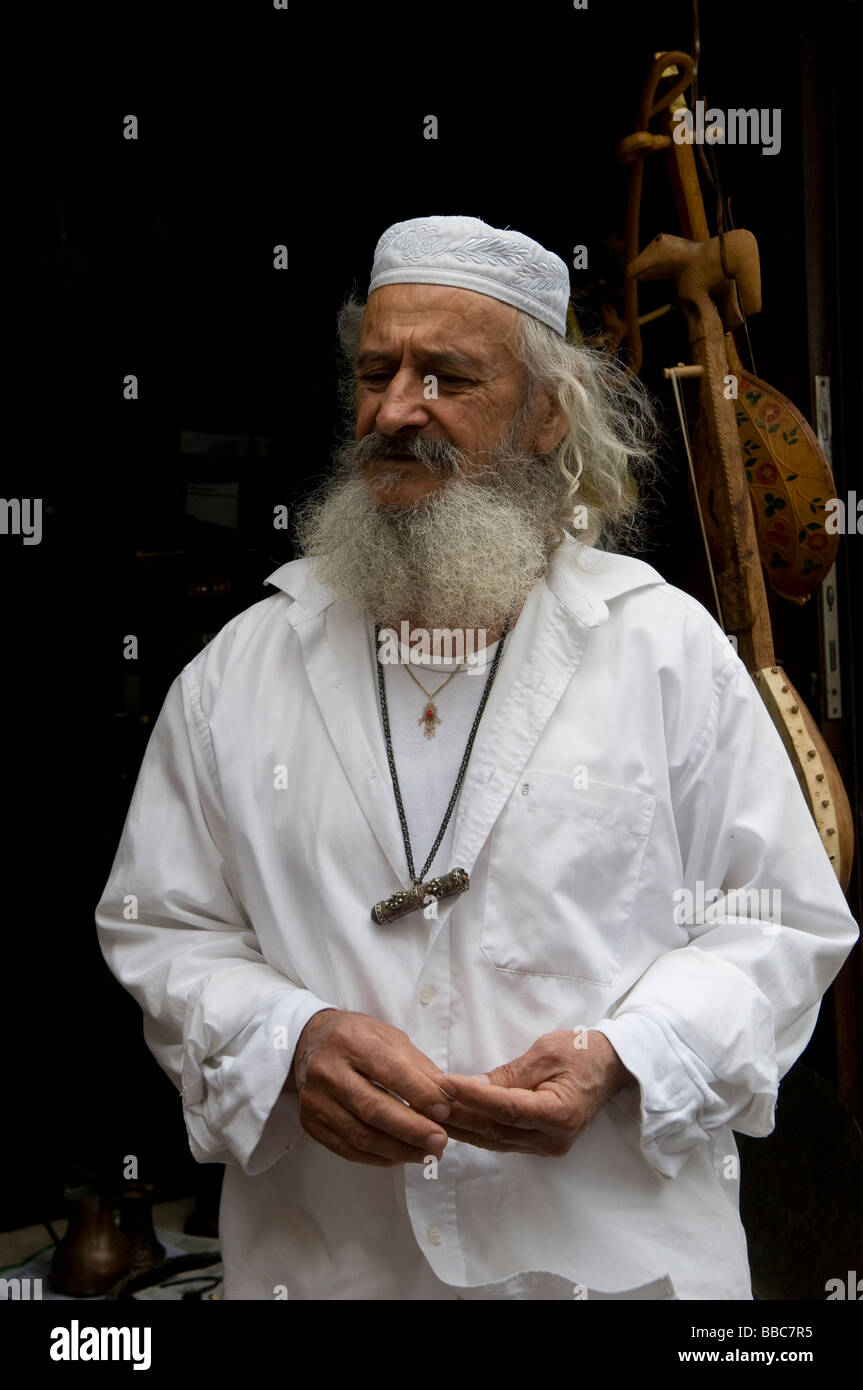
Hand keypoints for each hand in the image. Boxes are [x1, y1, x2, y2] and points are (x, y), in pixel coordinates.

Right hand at [287, 1009, 451, 1167]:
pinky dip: (378, 1157)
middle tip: (440, 1141)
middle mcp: (327, 1070)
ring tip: (427, 1153)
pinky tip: (401, 1155)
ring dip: (399, 1150)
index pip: (389, 1071)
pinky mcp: (310, 1123)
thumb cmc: (357, 1039)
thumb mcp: (389, 1037)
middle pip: (373, 1108)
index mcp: (350, 1041)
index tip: (446, 1111)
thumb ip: (417, 1066)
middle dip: (412, 1129)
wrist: (309, 1043)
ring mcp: (315, 1100)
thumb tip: (447, 1097)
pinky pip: (347, 1149)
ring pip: (360, 1135)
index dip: (420, 1093)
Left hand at [437, 1030, 632, 1156]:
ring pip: (494, 1139)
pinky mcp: (539, 1144)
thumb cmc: (581, 1052)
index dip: (472, 1096)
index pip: (505, 1107)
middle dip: (457, 1114)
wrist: (610, 1067)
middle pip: (494, 1129)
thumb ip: (509, 1074)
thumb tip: (472, 1086)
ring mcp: (546, 1146)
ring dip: (462, 1125)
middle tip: (425, 1099)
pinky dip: (477, 1128)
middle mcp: (552, 1138)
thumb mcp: (545, 1053)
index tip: (443, 1083)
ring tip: (430, 1110)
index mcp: (559, 1113)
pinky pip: (501, 1139)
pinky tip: (454, 1119)